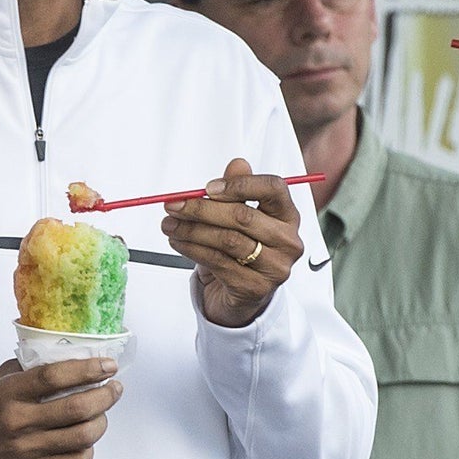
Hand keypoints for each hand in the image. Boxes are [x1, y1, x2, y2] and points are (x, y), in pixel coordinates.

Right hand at [0, 358, 122, 458]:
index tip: (107, 364)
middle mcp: (19, 422)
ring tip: (102, 412)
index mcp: (10, 393)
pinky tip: (85, 440)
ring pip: (82, 438)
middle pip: (77, 409)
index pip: (55, 377)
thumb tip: (71, 355)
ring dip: (102, 421)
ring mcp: (26, 450)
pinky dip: (88, 451)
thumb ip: (30, 368)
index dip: (88, 368)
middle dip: (106, 395)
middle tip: (114, 387)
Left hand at [161, 158, 303, 327]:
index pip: (273, 189)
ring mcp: (275, 267)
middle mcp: (288, 241)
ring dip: (191, 230)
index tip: (208, 188)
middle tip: (174, 205)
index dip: (239, 185)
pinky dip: (192, 249)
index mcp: (288, 215)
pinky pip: (217, 262)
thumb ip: (238, 190)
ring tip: (170, 225)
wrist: (240, 294)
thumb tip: (238, 164)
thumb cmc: (241, 249)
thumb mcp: (239, 217)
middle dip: (202, 208)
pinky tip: (178, 242)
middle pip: (243, 216)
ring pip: (227, 240)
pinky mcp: (255, 288)